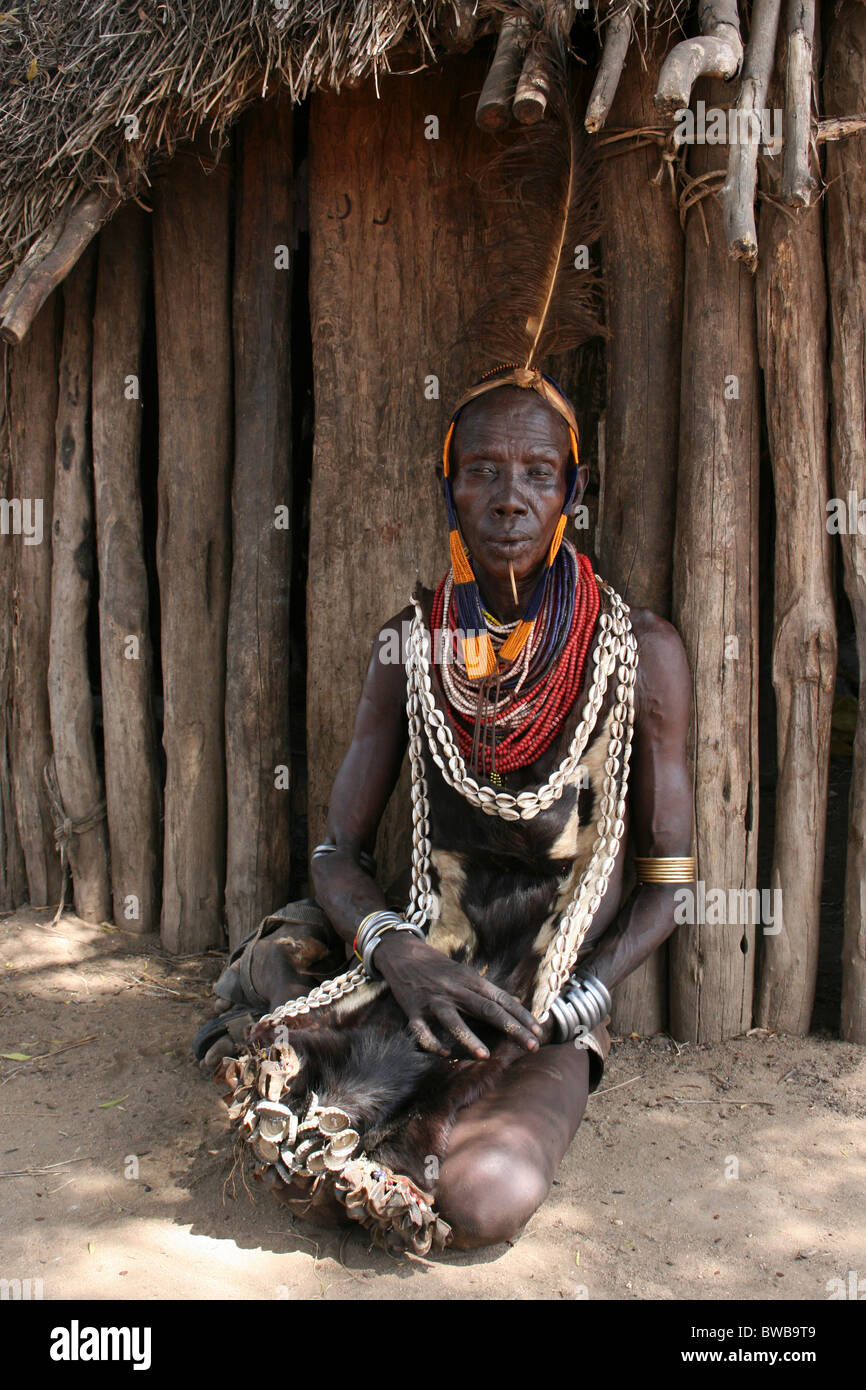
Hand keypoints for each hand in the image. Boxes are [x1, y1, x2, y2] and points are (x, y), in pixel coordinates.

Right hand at [373, 931, 543, 1059]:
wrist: (402, 953)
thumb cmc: (439, 967)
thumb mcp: (466, 974)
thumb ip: (490, 990)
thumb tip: (517, 1003)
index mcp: (471, 980)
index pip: (501, 1000)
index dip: (521, 1016)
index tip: (539, 1031)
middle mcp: (455, 989)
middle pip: (487, 1010)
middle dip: (511, 1028)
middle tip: (532, 1046)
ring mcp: (433, 1000)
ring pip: (453, 1020)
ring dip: (469, 1037)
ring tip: (485, 1055)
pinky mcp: (412, 1010)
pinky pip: (421, 1030)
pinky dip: (431, 1042)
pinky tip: (444, 1053)